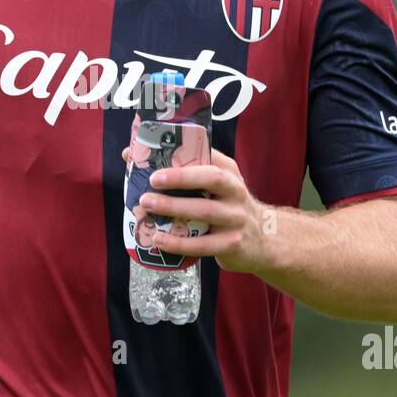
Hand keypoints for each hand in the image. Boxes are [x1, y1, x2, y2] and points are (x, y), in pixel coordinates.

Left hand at [121, 143, 264, 273]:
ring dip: (174, 207)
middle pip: (211, 178)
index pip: (208, 154)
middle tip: (152, 179)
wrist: (265, 241)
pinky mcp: (232, 244)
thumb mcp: (218, 186)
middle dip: (180, 177)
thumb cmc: (227, 208)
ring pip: (205, 211)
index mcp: (229, 172)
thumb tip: (132, 157)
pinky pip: (203, 244)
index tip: (154, 151)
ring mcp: (236, 218)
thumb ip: (186, 173)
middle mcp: (235, 191)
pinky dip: (178, 243)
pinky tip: (158, 239)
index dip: (181, 151)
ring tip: (147, 205)